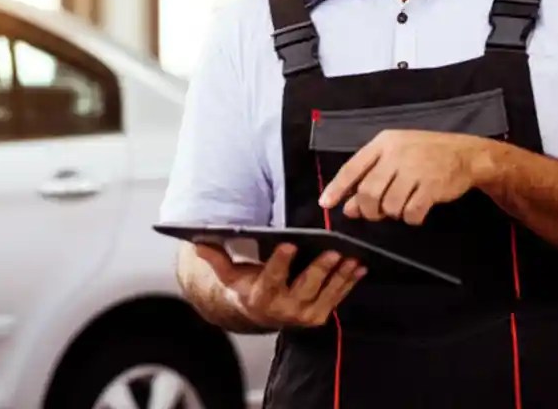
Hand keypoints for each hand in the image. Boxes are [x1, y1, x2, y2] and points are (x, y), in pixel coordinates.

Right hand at [195, 242, 364, 329]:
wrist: (257, 314)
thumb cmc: (245, 287)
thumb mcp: (229, 275)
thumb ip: (217, 258)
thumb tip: (198, 241)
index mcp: (261, 297)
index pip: (272, 277)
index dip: (281, 262)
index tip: (289, 244)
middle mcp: (284, 309)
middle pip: (306, 286)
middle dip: (320, 268)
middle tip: (333, 250)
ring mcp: (305, 315)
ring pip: (327, 292)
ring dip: (341, 274)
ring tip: (352, 257)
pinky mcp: (319, 316)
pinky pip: (337, 298)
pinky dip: (349, 282)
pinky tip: (359, 267)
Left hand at [319, 130, 492, 224]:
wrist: (466, 154)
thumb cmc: (425, 153)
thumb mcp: (395, 156)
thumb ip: (370, 177)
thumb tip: (348, 207)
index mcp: (383, 143)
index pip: (352, 168)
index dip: (337, 188)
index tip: (326, 204)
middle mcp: (396, 154)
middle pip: (368, 192)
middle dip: (368, 209)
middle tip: (375, 213)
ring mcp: (415, 170)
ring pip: (388, 206)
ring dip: (391, 213)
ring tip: (400, 206)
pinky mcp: (432, 187)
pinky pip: (411, 213)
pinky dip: (411, 218)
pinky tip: (416, 211)